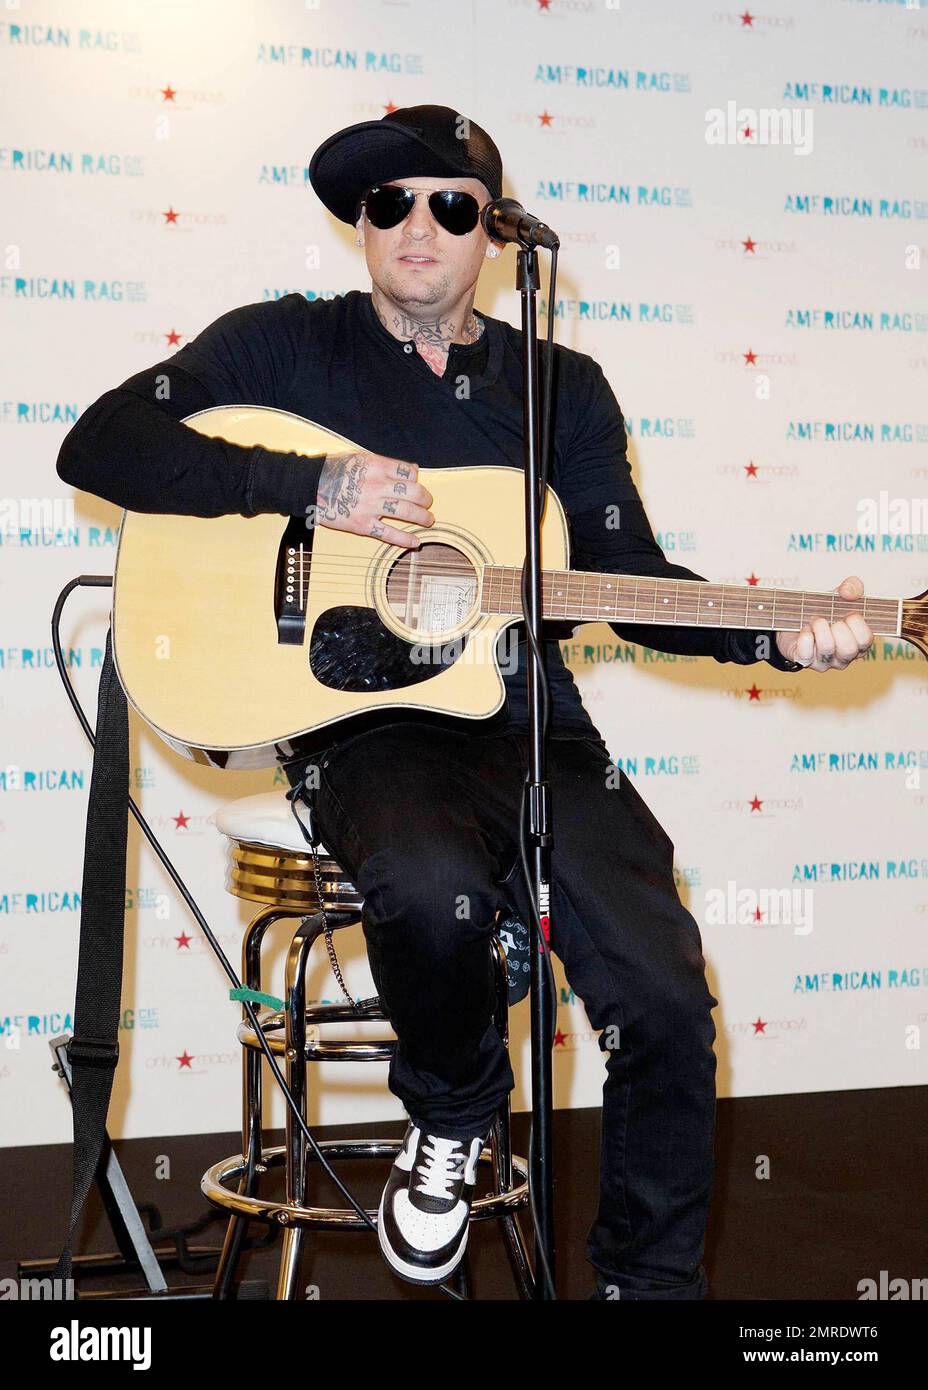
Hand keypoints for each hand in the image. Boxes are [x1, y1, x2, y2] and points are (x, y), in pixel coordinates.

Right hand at [313, 450, 433, 549]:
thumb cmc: (332, 470)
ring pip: (406, 512)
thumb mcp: (359, 457)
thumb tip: (412, 469)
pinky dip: (404, 539)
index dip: (416, 478)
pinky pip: (388, 534)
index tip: (416, 483)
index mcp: (376, 466)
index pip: (408, 471)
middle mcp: (377, 485)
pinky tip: (415, 542)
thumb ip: (385, 463)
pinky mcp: (362, 524)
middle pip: (413, 492)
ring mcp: (370, 506)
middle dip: (425, 499)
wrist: (308, 485)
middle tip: (427, 503)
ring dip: (422, 517)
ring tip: (428, 520)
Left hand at [775, 575, 873, 670]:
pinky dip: (805, 637)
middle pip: (849, 648)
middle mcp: (844, 657)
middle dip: (839, 628)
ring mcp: (824, 662)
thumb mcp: (841, 596)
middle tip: (830, 618)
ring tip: (816, 620)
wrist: (795, 620)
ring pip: (827, 648)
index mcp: (858, 644)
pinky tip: (806, 629)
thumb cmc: (824, 611)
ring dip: (820, 628)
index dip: (857, 623)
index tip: (848, 612)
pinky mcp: (805, 662)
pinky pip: (805, 653)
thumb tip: (848, 592)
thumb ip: (853, 587)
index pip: (865, 640)